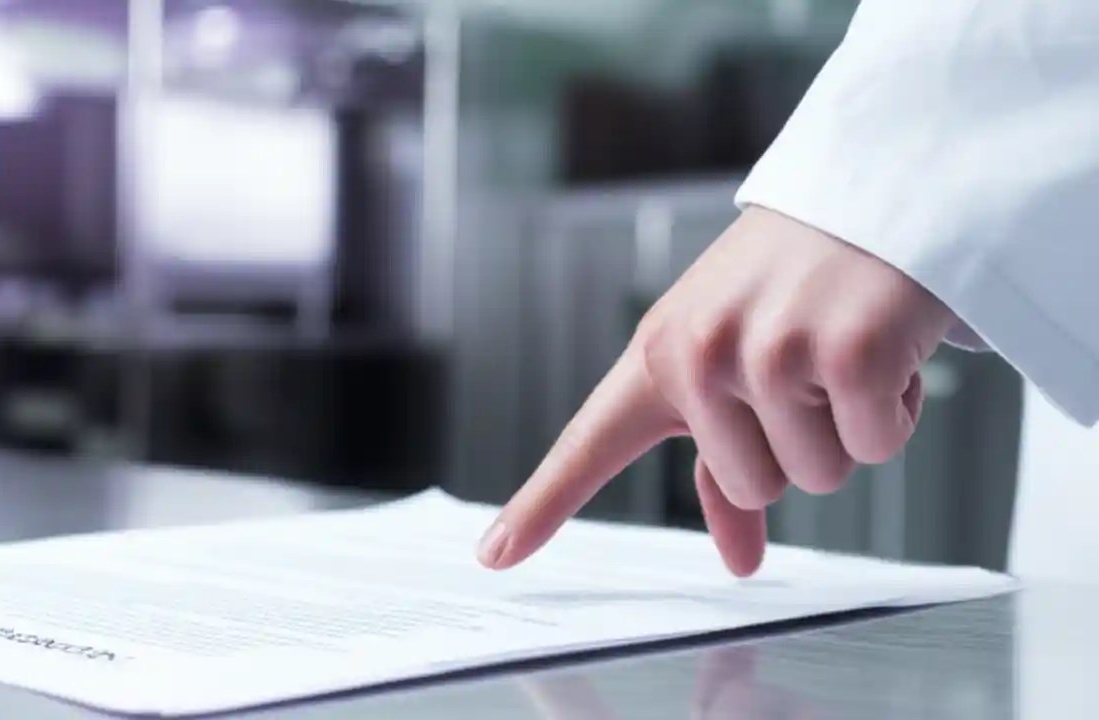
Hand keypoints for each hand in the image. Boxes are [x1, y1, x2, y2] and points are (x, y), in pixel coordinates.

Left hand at [477, 207, 956, 575]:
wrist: (872, 189)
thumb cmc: (796, 284)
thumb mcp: (737, 357)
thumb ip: (724, 459)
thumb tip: (738, 559)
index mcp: (658, 353)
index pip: (589, 444)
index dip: (540, 506)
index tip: (494, 555)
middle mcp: (699, 353)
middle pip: (757, 491)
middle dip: (798, 443)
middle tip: (809, 363)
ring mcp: (769, 353)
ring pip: (819, 477)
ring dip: (847, 424)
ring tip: (839, 343)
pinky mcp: (847, 353)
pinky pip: (878, 446)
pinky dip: (895, 408)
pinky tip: (882, 343)